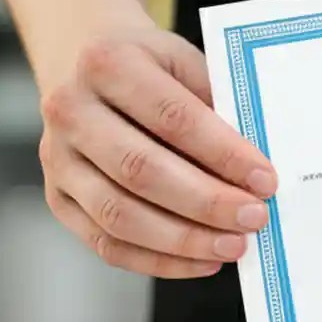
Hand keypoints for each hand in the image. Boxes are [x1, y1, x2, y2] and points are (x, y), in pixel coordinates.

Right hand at [38, 28, 277, 277]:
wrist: (81, 62)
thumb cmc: (149, 66)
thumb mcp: (185, 61)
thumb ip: (217, 106)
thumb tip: (257, 171)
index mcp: (107, 63)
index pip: (172, 117)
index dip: (223, 153)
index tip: (265, 180)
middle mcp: (70, 110)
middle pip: (141, 170)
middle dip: (206, 202)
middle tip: (254, 218)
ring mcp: (57, 159)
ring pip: (119, 214)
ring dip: (184, 240)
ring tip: (234, 245)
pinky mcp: (58, 199)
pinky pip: (107, 244)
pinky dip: (159, 261)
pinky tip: (203, 260)